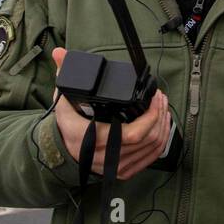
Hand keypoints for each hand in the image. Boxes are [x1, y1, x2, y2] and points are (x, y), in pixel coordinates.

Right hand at [50, 47, 172, 177]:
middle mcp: (107, 156)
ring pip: (153, 148)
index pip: (133, 134)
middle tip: (160, 97)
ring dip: (163, 125)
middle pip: (148, 138)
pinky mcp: (125, 171)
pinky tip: (162, 125)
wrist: (63, 152)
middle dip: (160, 114)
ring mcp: (117, 166)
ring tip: (162, 107)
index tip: (155, 98)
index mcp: (93, 139)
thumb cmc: (67, 125)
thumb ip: (64, 75)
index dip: (151, 117)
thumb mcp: (63, 100)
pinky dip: (161, 140)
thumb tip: (60, 53)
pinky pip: (151, 157)